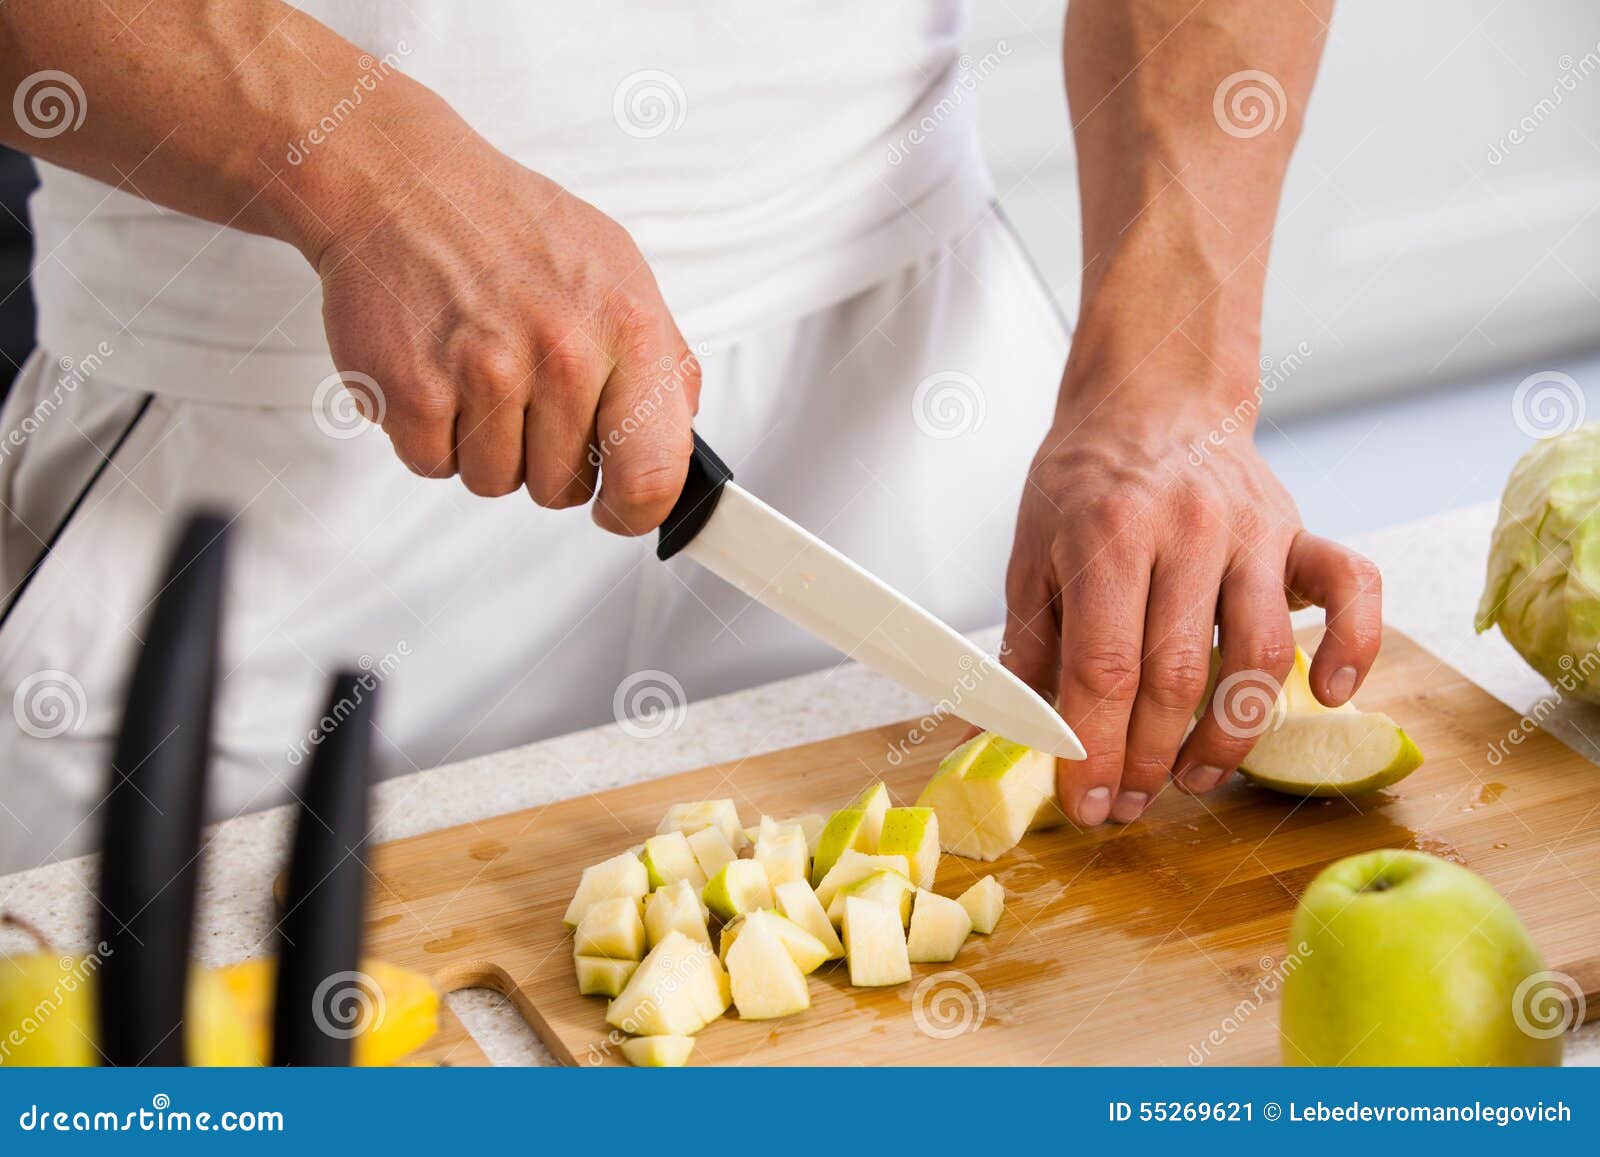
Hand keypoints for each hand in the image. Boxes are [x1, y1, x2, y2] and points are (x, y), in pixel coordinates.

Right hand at [308, 100, 697, 532]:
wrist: (404, 184)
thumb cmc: (514, 229)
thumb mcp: (620, 270)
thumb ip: (661, 360)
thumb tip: (679, 438)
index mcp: (626, 330)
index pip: (653, 471)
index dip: (636, 510)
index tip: (618, 510)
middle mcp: (561, 354)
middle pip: (562, 487)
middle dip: (545, 456)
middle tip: (525, 392)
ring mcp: (484, 375)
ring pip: (496, 482)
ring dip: (486, 445)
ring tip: (479, 373)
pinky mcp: (413, 392)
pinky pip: (434, 465)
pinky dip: (433, 435)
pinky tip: (439, 374)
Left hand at [1001, 355, 1382, 826]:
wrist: (1152, 398)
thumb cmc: (1085, 483)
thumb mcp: (1031, 557)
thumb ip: (1025, 652)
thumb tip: (992, 741)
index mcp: (1106, 534)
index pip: (1103, 669)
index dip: (1094, 750)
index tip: (1086, 804)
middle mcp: (1184, 530)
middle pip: (1175, 675)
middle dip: (1147, 758)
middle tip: (1128, 804)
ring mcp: (1251, 531)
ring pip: (1259, 656)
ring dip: (1228, 736)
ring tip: (1192, 777)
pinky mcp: (1299, 532)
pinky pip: (1353, 590)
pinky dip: (1353, 647)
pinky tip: (1327, 695)